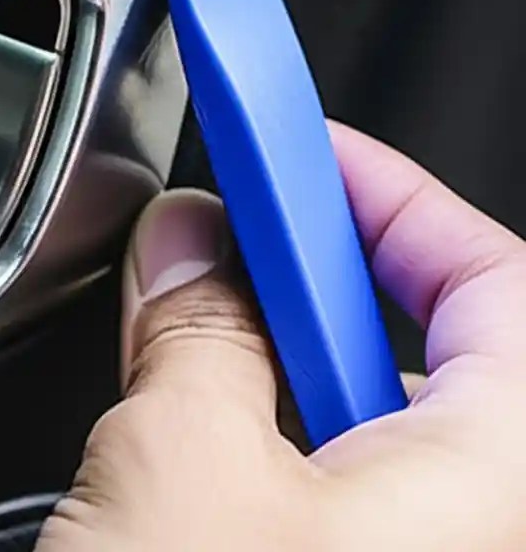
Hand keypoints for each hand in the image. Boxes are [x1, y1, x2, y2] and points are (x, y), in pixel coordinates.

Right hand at [36, 121, 525, 550]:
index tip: (300, 159)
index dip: (390, 197)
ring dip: (267, 391)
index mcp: (496, 484)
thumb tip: (187, 248)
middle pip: (425, 358)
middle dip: (304, 302)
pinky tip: (183, 480)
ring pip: (365, 441)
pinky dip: (260, 465)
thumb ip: (194, 332)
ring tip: (178, 394)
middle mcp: (481, 532)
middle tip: (221, 267)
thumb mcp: (182, 463)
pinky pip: (328, 507)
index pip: (495, 281)